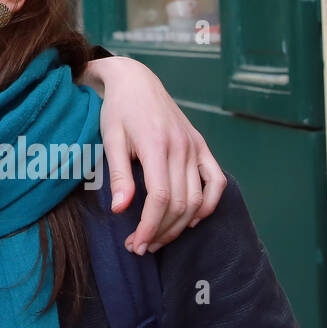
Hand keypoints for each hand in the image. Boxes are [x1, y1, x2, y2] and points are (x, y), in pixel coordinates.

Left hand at [80, 54, 226, 253]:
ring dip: (180, 225)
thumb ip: (119, 174)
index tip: (135, 244)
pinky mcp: (202, 146)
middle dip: (161, 232)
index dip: (149, 226)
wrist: (135, 81)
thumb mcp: (110, 138)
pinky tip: (190, 219)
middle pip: (179, 204)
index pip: (160, 198)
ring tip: (158, 238)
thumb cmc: (117, 110)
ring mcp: (195, 147)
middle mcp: (182, 148)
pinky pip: (216, 181)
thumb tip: (120, 209)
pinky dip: (208, 205)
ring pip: (197, 199)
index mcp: (157, 145)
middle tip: (140, 246)